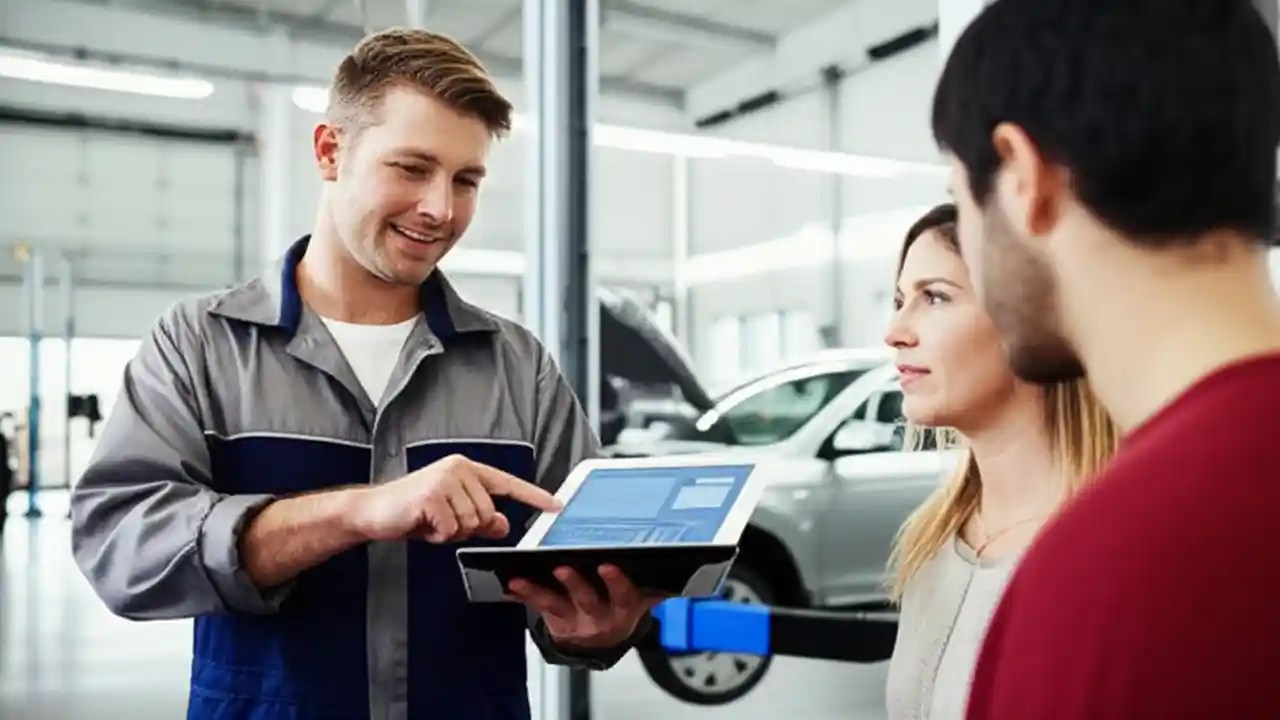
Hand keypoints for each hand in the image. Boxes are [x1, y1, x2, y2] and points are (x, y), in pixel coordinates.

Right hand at [350, 454, 561, 543]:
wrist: (373, 512)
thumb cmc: (414, 512)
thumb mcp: (453, 516)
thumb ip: (481, 519)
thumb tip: (505, 524)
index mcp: (467, 469)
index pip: (508, 483)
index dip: (534, 496)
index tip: (558, 505)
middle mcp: (459, 468)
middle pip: (488, 514)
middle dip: (468, 528)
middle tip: (443, 523)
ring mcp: (445, 479)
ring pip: (472, 523)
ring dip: (452, 532)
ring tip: (431, 522)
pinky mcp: (432, 495)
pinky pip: (452, 530)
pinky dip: (439, 536)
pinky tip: (423, 525)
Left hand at [508, 564, 664, 650]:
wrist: (604, 641)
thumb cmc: (624, 606)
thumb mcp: (644, 598)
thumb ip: (656, 583)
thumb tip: (681, 561)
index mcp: (626, 606)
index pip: (624, 595)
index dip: (616, 582)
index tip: (607, 566)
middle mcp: (601, 615)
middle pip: (588, 599)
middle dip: (576, 584)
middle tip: (564, 568)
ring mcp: (576, 618)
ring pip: (558, 604)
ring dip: (542, 590)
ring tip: (526, 577)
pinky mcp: (556, 618)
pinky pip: (539, 606)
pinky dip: (525, 593)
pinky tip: (512, 583)